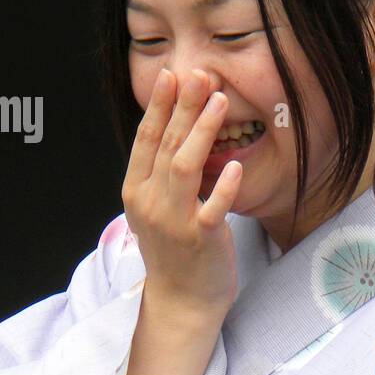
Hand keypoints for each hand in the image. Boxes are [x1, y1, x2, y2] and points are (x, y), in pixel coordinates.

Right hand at [121, 68, 241, 315]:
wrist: (181, 301)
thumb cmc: (176, 250)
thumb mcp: (157, 207)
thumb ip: (162, 173)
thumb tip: (178, 128)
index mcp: (136, 190)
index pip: (146, 139)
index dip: (158, 106)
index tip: (170, 74)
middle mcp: (150, 202)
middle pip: (167, 144)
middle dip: (183, 106)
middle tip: (199, 73)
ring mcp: (174, 221)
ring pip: (185, 167)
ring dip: (202, 131)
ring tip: (220, 101)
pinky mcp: (202, 239)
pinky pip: (212, 208)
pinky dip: (224, 187)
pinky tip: (236, 167)